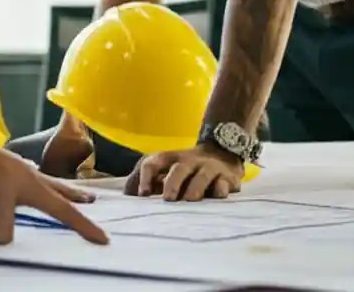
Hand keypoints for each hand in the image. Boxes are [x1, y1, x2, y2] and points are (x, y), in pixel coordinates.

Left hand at [124, 143, 243, 200]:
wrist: (223, 152)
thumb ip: (147, 180)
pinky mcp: (227, 178)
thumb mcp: (167, 168)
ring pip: (203, 176)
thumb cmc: (187, 168)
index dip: (145, 176)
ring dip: (196, 188)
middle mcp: (190, 161)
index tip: (141, 195)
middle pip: (179, 169)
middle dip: (172, 183)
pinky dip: (219, 191)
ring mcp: (209, 168)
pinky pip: (223, 184)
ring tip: (190, 201)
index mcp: (171, 158)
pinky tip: (216, 197)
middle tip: (167, 199)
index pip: (154, 161)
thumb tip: (126, 195)